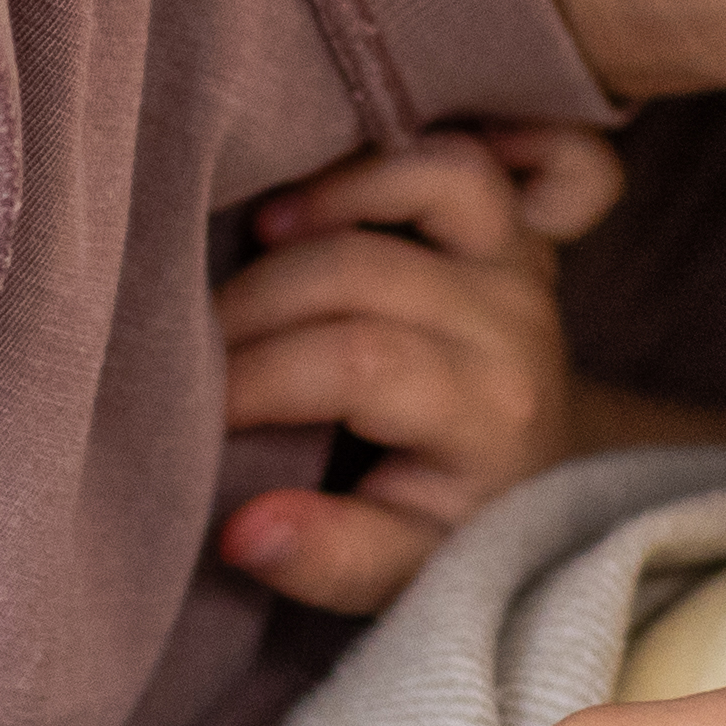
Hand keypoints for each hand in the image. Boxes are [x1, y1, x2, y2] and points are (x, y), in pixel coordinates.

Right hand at [212, 120, 626, 612]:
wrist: (537, 485)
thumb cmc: (450, 527)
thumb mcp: (399, 573)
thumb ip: (328, 558)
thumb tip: (242, 532)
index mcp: (489, 411)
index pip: (357, 362)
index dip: (256, 374)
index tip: (187, 408)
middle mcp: (515, 322)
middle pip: (365, 270)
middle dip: (256, 301)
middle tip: (189, 342)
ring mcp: (520, 260)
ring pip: (436, 178)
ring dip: (334, 197)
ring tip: (258, 236)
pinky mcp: (516, 221)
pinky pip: (472, 152)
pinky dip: (395, 156)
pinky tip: (320, 197)